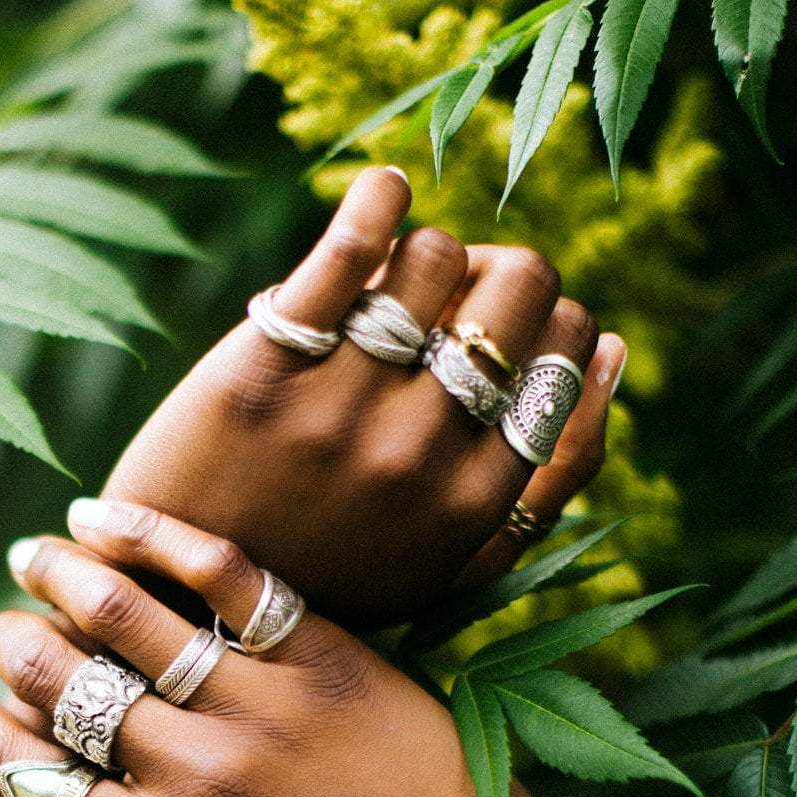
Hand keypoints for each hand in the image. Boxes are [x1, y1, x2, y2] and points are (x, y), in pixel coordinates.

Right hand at [0, 505, 563, 796]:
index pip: (25, 778)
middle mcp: (199, 777)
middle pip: (62, 687)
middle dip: (10, 650)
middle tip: (4, 634)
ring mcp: (265, 710)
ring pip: (125, 617)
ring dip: (57, 576)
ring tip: (31, 557)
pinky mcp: (328, 656)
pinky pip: (227, 578)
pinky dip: (156, 537)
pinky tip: (105, 517)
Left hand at [101, 166, 623, 625]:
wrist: (183, 605)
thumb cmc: (331, 578)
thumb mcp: (452, 563)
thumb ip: (547, 479)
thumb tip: (613, 348)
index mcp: (475, 502)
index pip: (565, 350)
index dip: (543, 319)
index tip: (499, 331)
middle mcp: (419, 455)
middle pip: (517, 286)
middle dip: (497, 272)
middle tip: (451, 299)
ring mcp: (338, 412)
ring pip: (434, 257)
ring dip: (423, 253)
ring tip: (392, 282)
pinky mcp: (258, 373)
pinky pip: (343, 250)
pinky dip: (375, 200)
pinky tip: (381, 191)